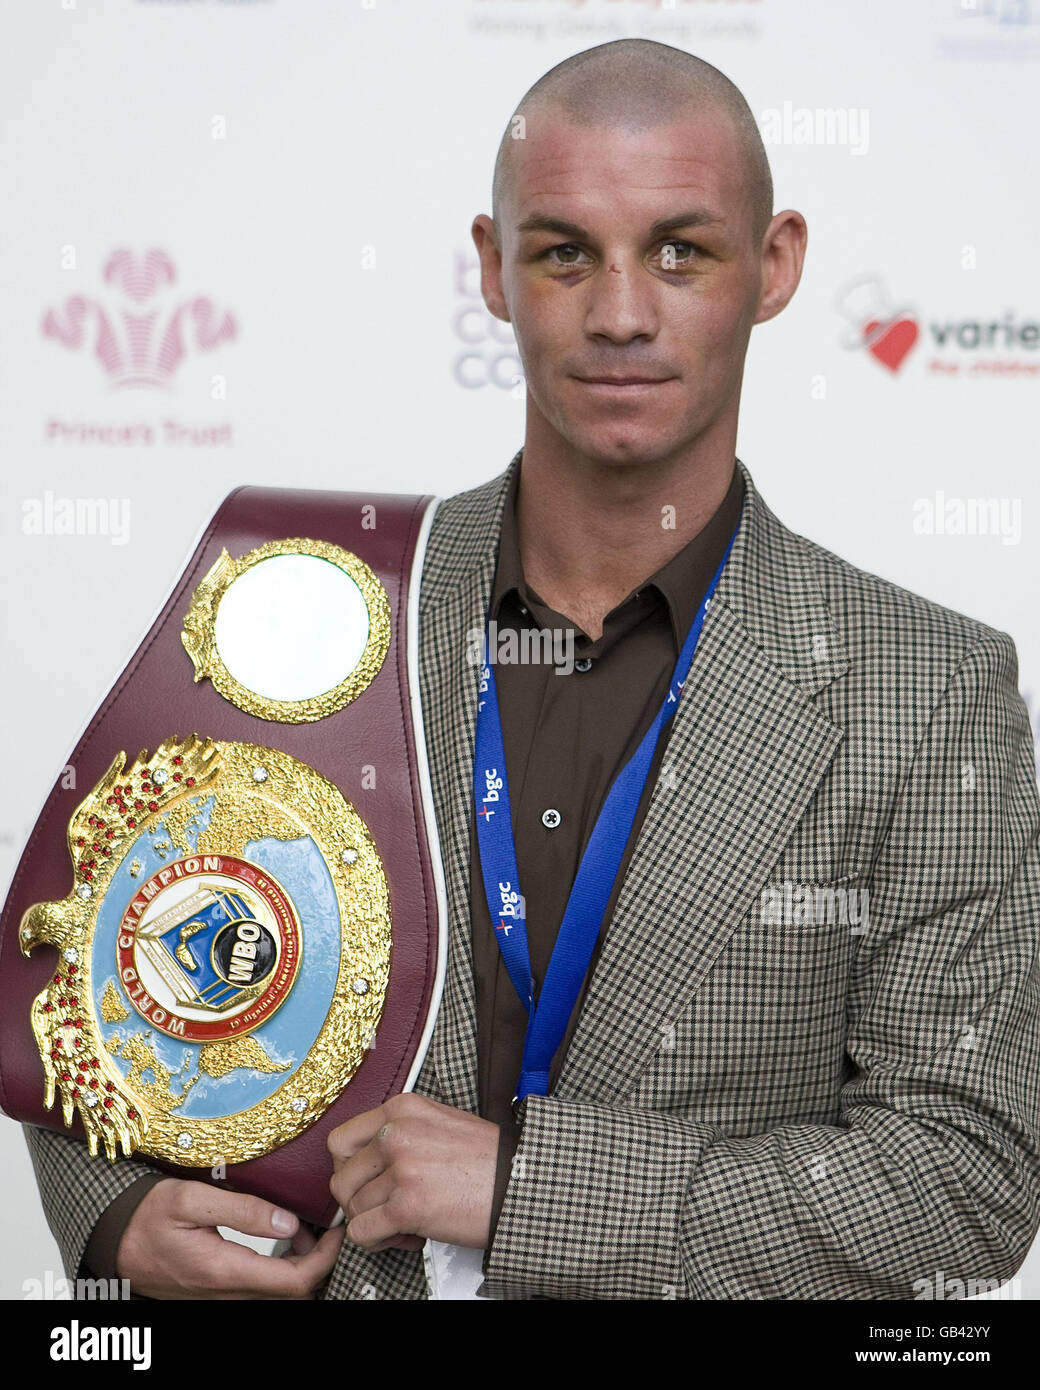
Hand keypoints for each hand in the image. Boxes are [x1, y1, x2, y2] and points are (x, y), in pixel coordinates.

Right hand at [115, 1178, 343, 1298]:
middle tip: (328, 1222)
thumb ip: (243, 1210)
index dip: (326, 1258)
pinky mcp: (218, 1294)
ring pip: (278, 1293)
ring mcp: (222, 1299)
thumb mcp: (191, 1199)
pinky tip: (283, 1236)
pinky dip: (283, 1267)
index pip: (296, 1283)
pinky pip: (261, 1289)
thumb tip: (289, 1223)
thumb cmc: (147, 1216)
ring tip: (307, 1223)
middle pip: (293, 1292)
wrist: (112, 1240)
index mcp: (224, 1272)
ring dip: (302, 1263)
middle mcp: (226, 1295)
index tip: (337, 1229)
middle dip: (319, 1260)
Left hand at [327, 1093, 498, 1252]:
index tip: (367, 1183)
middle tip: (386, 1208)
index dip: (349, 1169)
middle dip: (361, 1201)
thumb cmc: (488, 1158)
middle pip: (342, 1179)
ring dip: (375, 1222)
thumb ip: (400, 1133)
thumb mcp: (438, 1123)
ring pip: (353, 1209)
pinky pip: (362, 1233)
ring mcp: (401, 1168)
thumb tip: (364, 1164)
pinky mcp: (407, 1206)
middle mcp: (396, 1133)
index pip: (340, 1141)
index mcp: (402, 1109)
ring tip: (405, 1221)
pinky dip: (379, 1242)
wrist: (521, 1182)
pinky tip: (407, 1235)